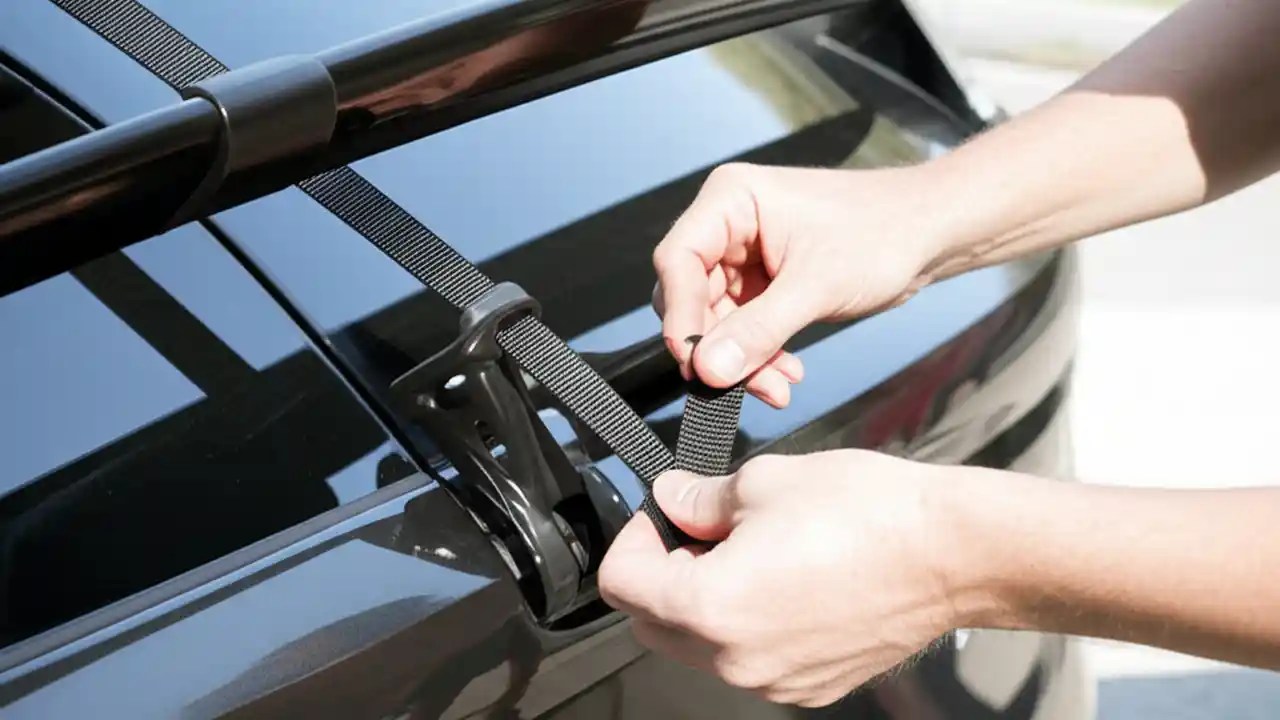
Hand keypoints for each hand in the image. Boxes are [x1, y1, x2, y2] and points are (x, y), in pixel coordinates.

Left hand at [598, 450, 982, 707]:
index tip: (658, 515)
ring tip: (749, 551)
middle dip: (661, 574)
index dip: (633, 538)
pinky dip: (748, 625)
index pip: (622, 584)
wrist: (954, 553)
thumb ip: (699, 497)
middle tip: (699, 530)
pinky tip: (784, 580)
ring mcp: (775, 681)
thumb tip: (672, 499)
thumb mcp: (763, 481)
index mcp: (712, 607)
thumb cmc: (873, 516)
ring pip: (701, 646)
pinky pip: (751, 660)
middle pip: (653, 624)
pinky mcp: (809, 686)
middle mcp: (737, 659)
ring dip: (703, 601)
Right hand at [652, 164, 946, 406]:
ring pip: (717, 320)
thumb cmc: (884, 233)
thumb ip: (757, 330)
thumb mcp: (817, 286)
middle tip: (740, 385)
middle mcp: (729, 224)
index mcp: (731, 200)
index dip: (680, 317)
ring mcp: (745, 254)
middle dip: (718, 346)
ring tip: (778, 387)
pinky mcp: (764, 280)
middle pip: (692, 296)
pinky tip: (786, 374)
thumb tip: (706, 370)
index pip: (678, 261)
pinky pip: (744, 326)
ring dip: (743, 359)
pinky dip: (760, 354)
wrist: (932, 232)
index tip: (694, 365)